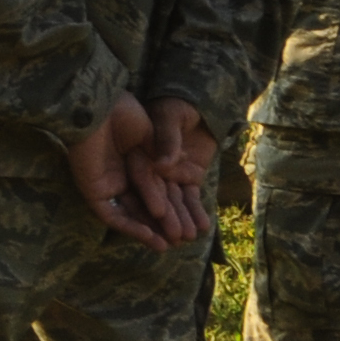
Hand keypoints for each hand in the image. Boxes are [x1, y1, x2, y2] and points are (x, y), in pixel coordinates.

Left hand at [62, 95, 190, 248]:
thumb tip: (189, 167)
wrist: (98, 107)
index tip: (195, 220)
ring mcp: (108, 185)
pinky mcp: (93, 191)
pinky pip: (113, 215)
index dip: (177, 205)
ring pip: (132, 214)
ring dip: (150, 230)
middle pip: (147, 205)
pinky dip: (131, 227)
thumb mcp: (151, 134)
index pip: (160, 190)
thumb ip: (165, 155)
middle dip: (167, 222)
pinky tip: (150, 237)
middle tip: (186, 239)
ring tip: (170, 246)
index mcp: (136, 161)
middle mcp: (123, 176)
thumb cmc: (122, 112)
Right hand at [137, 98, 218, 228]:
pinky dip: (196, 210)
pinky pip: (190, 196)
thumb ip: (165, 138)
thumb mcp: (168, 116)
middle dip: (166, 218)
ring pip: (174, 201)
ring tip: (190, 237)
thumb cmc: (167, 106)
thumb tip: (164, 164)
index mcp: (135, 159)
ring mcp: (169, 176)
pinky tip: (204, 226)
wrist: (189, 102)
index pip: (140, 185)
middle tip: (174, 238)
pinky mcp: (188, 176)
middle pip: (156, 198)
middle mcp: (150, 171)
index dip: (149, 200)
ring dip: (182, 219)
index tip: (158, 215)